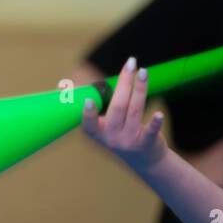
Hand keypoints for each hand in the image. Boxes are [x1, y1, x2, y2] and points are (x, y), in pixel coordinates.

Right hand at [81, 56, 168, 174]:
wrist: (143, 159)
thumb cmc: (118, 133)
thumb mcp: (101, 125)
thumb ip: (90, 106)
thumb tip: (63, 84)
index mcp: (97, 132)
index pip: (90, 124)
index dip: (89, 113)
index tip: (88, 101)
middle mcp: (112, 137)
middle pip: (118, 107)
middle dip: (124, 84)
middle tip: (130, 64)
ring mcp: (129, 141)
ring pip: (134, 111)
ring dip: (139, 89)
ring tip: (143, 71)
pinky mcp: (147, 143)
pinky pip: (150, 132)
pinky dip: (155, 123)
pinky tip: (159, 114)